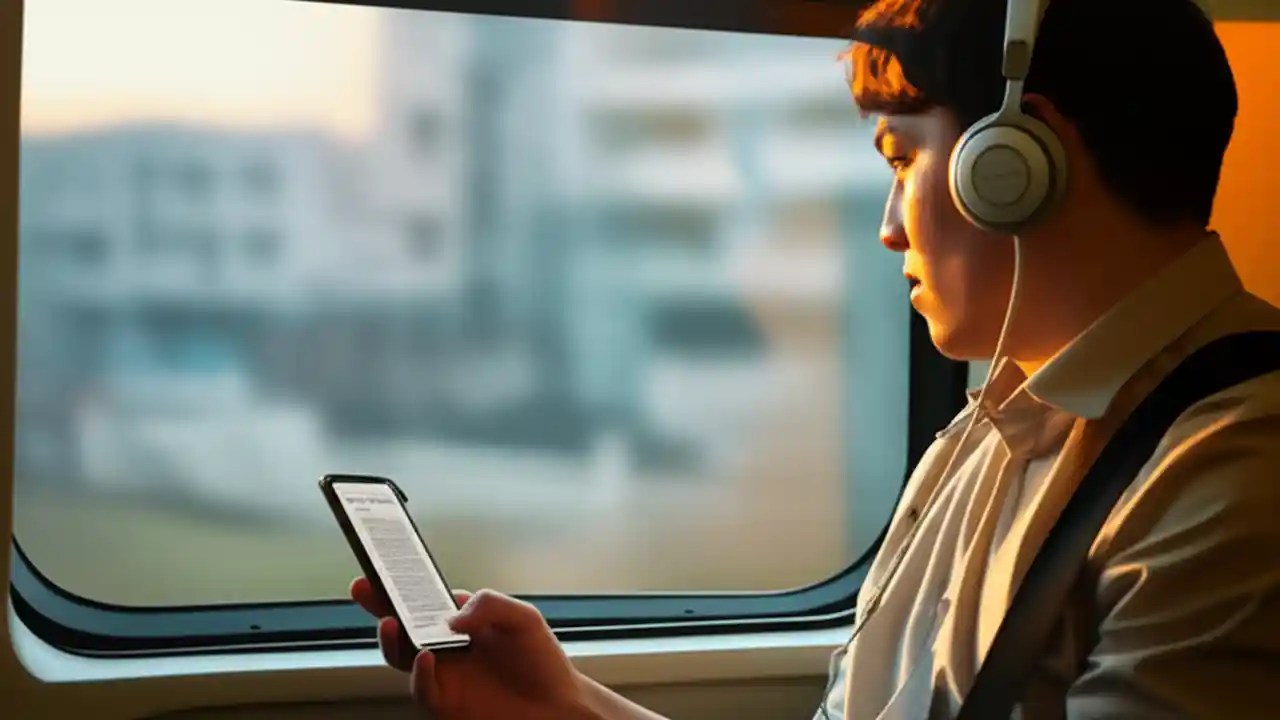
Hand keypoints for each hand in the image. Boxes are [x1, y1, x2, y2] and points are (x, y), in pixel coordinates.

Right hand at [350, 577, 595, 718]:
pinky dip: (419, 674)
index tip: (379, 566)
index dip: (400, 583)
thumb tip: (451, 617)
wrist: (557, 707)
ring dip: (392, 641)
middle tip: (364, 589)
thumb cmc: (541, 661)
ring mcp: (444, 674)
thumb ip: (488, 605)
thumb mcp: (522, 617)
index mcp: (462, 621)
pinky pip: (422, 689)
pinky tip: (426, 659)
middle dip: (378, 605)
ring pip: (402, 658)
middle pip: (402, 625)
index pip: (424, 599)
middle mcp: (447, 646)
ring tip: (392, 624)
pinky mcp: (447, 702)